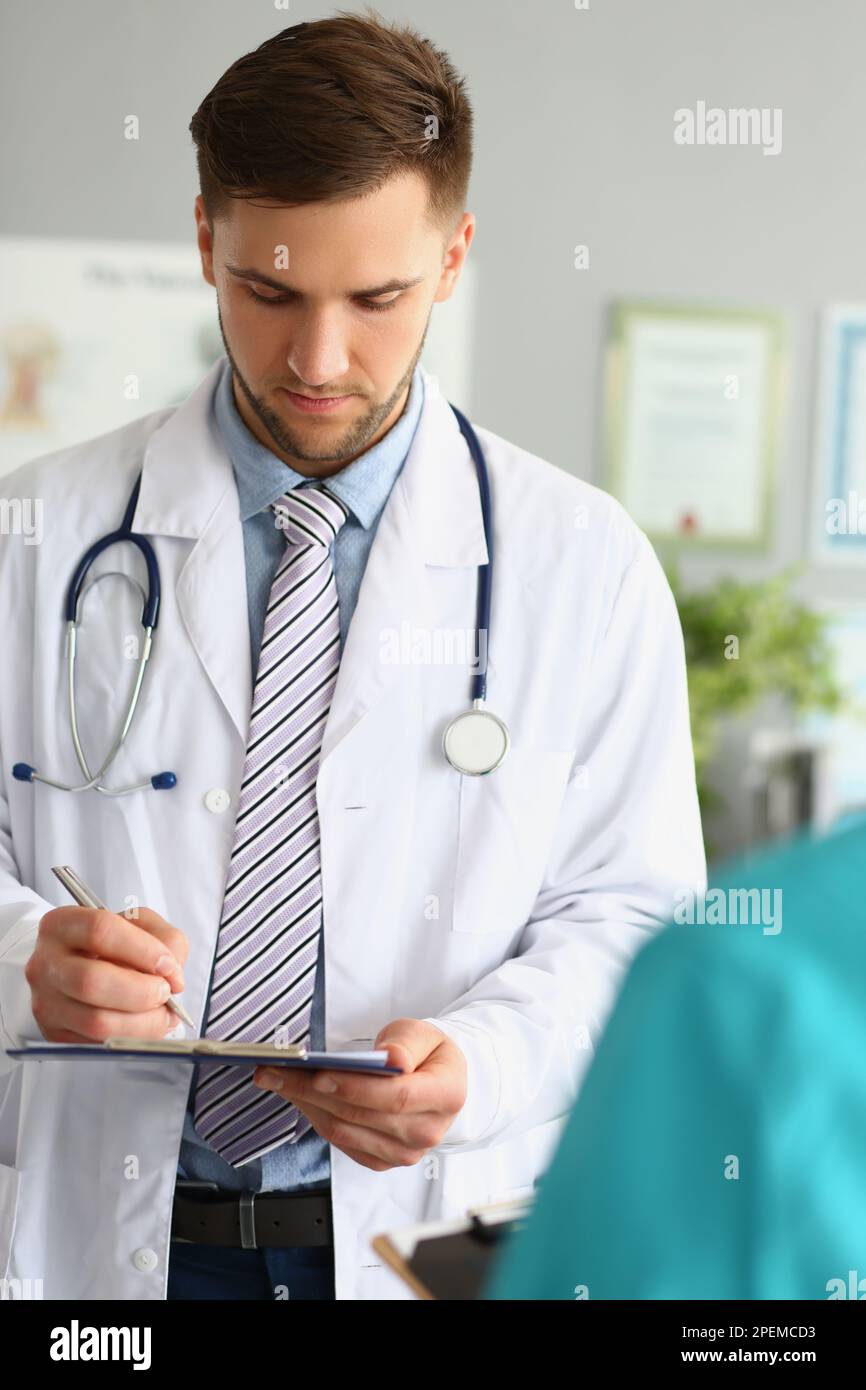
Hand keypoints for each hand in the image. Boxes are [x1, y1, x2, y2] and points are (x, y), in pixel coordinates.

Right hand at [26, 905, 187, 1042]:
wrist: (80, 969)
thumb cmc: (112, 946)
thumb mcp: (141, 925)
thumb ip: (165, 939)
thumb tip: (171, 973)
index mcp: (62, 925)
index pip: (101, 930)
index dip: (143, 950)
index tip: (168, 964)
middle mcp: (46, 963)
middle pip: (92, 980)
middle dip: (142, 991)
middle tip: (165, 992)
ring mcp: (46, 1001)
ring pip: (97, 1021)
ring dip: (143, 1022)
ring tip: (162, 1013)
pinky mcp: (54, 1033)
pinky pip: (99, 1043)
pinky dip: (132, 1038)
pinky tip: (146, 1025)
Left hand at [252, 1018, 466, 1170]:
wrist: (437, 1081)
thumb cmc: (427, 1054)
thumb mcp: (423, 1033)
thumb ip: (406, 1043)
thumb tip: (390, 1058)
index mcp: (446, 1096)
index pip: (395, 1098)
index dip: (355, 1088)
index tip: (319, 1074)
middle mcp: (427, 1132)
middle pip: (361, 1116)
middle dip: (312, 1091)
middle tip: (276, 1070)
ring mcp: (404, 1152)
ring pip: (344, 1131)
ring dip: (305, 1104)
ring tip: (277, 1079)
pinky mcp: (382, 1160)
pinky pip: (341, 1142)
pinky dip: (315, 1117)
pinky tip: (298, 1096)